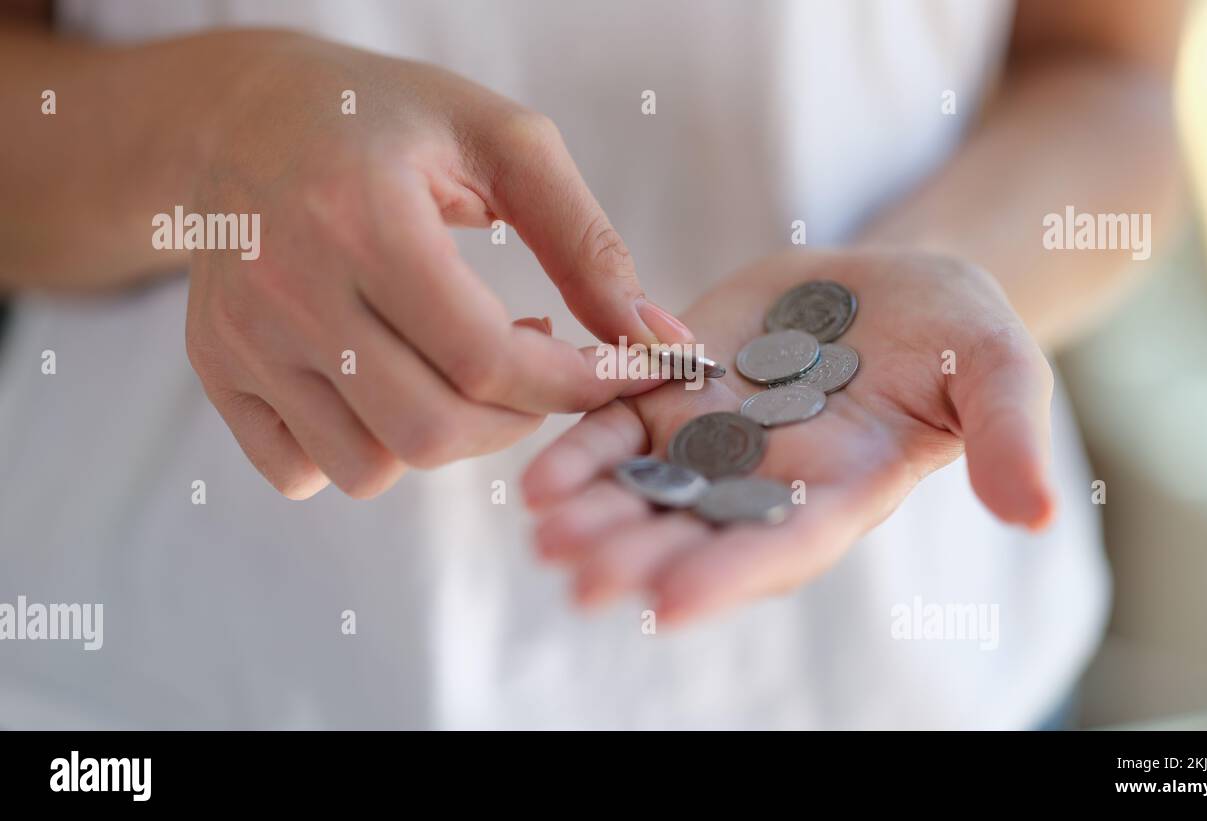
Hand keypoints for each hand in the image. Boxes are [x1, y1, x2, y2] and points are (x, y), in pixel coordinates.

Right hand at [184, 33, 689, 498]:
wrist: (242, 114)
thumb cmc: (389, 117)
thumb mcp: (502, 140)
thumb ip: (586, 242)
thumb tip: (658, 338)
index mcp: (358, 216)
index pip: (484, 360)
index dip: (573, 385)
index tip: (619, 371)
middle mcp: (285, 288)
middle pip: (429, 431)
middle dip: (515, 420)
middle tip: (536, 363)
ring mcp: (240, 338)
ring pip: (369, 468)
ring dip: (441, 439)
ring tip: (457, 363)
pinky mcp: (214, 369)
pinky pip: (302, 473)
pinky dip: (362, 451)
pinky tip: (386, 385)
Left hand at [523, 248, 1054, 625]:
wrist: (889, 281)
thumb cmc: (954, 330)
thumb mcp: (997, 367)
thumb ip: (1010, 436)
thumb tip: (1041, 513)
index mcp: (842, 491)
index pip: (785, 545)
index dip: (730, 573)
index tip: (670, 601)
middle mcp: (768, 481)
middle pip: (696, 530)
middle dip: (638, 554)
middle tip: (581, 577)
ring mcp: (715, 437)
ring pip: (644, 487)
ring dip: (594, 512)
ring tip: (543, 530)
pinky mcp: (675, 390)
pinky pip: (618, 425)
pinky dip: (580, 447)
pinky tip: (536, 471)